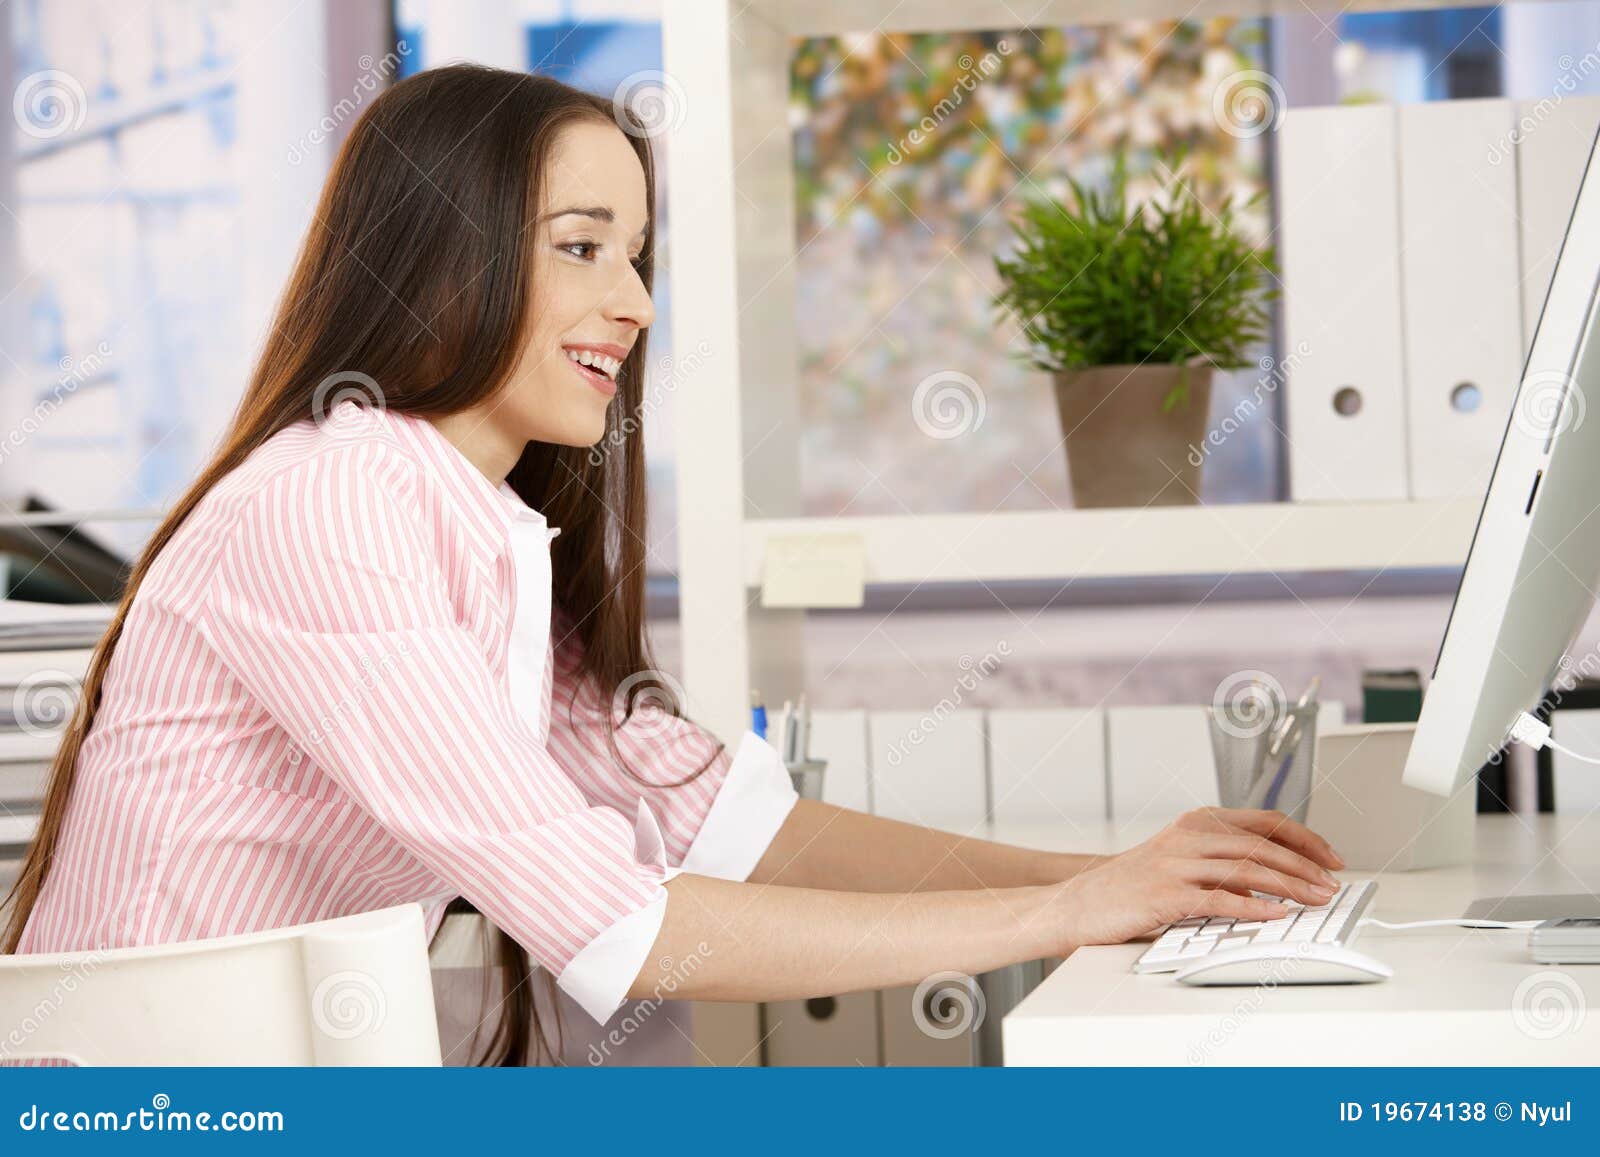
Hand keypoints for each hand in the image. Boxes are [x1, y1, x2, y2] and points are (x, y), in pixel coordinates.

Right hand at [1049, 807, 1346, 948]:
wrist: (1083, 903)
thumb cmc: (1135, 885)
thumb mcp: (1181, 858)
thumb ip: (1222, 858)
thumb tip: (1282, 875)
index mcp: (1197, 821)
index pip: (1265, 821)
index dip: (1305, 838)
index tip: (1332, 858)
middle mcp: (1189, 836)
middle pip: (1263, 845)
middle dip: (1305, 867)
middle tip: (1333, 886)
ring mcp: (1177, 863)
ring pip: (1248, 869)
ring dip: (1290, 886)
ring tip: (1317, 901)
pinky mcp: (1167, 894)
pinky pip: (1220, 899)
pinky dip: (1253, 907)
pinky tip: (1276, 915)